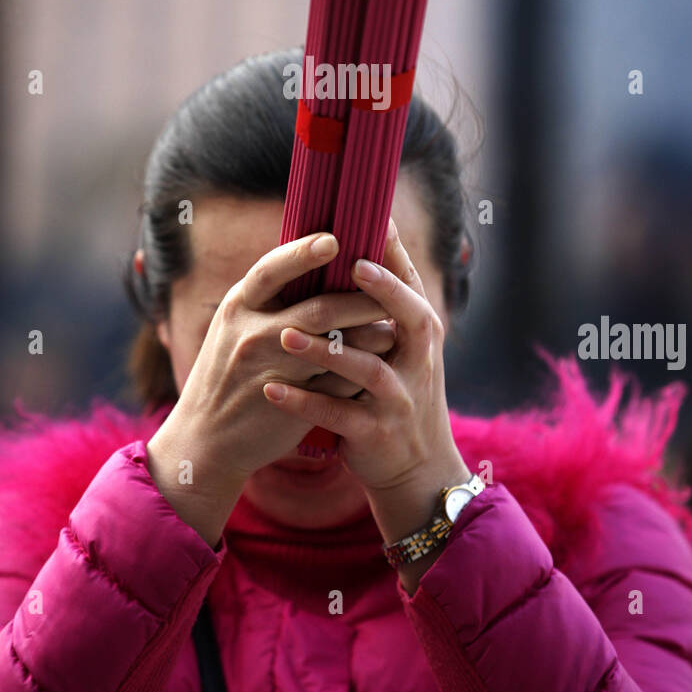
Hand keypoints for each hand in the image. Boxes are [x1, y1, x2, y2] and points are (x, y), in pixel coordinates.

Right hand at [146, 230, 391, 541]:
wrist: (205, 440)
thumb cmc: (228, 371)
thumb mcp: (235, 326)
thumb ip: (270, 297)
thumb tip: (320, 255)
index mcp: (237, 306)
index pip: (272, 269)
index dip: (303, 252)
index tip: (334, 238)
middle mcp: (250, 335)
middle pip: (318, 309)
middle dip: (361, 297)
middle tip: (392, 282)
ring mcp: (270, 371)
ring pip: (335, 346)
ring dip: (370, 332)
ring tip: (395, 321)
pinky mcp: (290, 404)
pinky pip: (337, 382)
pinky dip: (362, 368)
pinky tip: (381, 359)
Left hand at [264, 218, 470, 546]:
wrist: (416, 470)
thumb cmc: (397, 393)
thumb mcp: (403, 349)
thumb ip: (384, 306)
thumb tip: (364, 241)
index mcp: (420, 333)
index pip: (412, 284)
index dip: (394, 253)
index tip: (376, 220)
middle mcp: (418, 361)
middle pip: (407, 316)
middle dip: (379, 291)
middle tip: (348, 264)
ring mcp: (399, 399)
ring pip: (365, 368)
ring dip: (325, 350)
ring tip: (285, 335)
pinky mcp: (376, 433)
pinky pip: (337, 415)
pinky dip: (303, 403)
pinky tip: (272, 390)